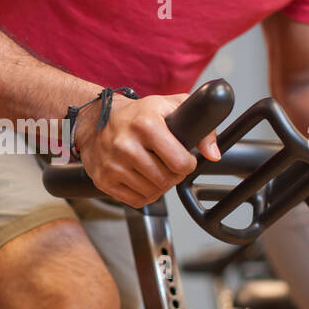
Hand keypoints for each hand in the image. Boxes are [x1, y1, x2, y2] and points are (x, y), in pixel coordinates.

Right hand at [78, 94, 221, 206]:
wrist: (95, 121)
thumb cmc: (135, 115)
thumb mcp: (169, 107)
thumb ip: (200, 127)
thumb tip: (213, 154)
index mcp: (146, 124)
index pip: (180, 162)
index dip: (188, 164)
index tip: (183, 158)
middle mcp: (126, 145)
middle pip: (167, 180)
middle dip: (174, 175)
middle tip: (168, 164)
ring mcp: (113, 164)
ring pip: (153, 192)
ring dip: (159, 185)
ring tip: (153, 169)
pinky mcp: (104, 180)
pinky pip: (137, 200)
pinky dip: (144, 194)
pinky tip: (141, 178)